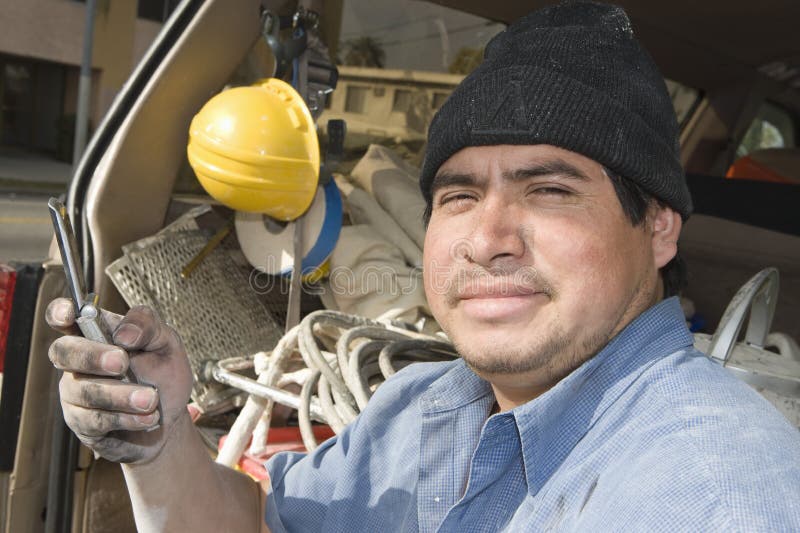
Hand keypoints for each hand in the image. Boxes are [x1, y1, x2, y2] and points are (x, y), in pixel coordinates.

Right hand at [46, 299, 192, 463]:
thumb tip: (124, 334)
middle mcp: (79, 361)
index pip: (64, 317)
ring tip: (151, 399)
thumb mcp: (166, 342)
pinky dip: (126, 418)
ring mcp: (76, 392)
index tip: (69, 315)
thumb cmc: (163, 374)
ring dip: (120, 396)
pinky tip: (148, 418)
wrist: (171, 418)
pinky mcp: (82, 423)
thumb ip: (148, 326)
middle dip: (92, 357)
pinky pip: (93, 421)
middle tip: (122, 363)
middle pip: (63, 352)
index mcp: (97, 333)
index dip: (60, 312)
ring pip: (82, 391)